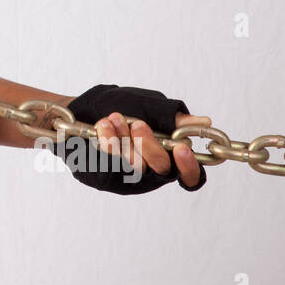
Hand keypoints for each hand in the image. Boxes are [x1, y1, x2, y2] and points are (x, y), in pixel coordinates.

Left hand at [94, 109, 209, 188]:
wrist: (81, 109)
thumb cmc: (120, 108)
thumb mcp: (148, 107)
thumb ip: (171, 117)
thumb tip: (204, 122)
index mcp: (169, 157)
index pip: (189, 177)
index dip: (190, 167)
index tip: (182, 148)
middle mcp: (151, 172)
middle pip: (160, 168)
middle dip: (149, 144)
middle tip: (137, 124)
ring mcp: (129, 177)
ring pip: (135, 167)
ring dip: (125, 139)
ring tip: (113, 118)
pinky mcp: (106, 177)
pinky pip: (110, 165)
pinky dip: (108, 143)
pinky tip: (103, 126)